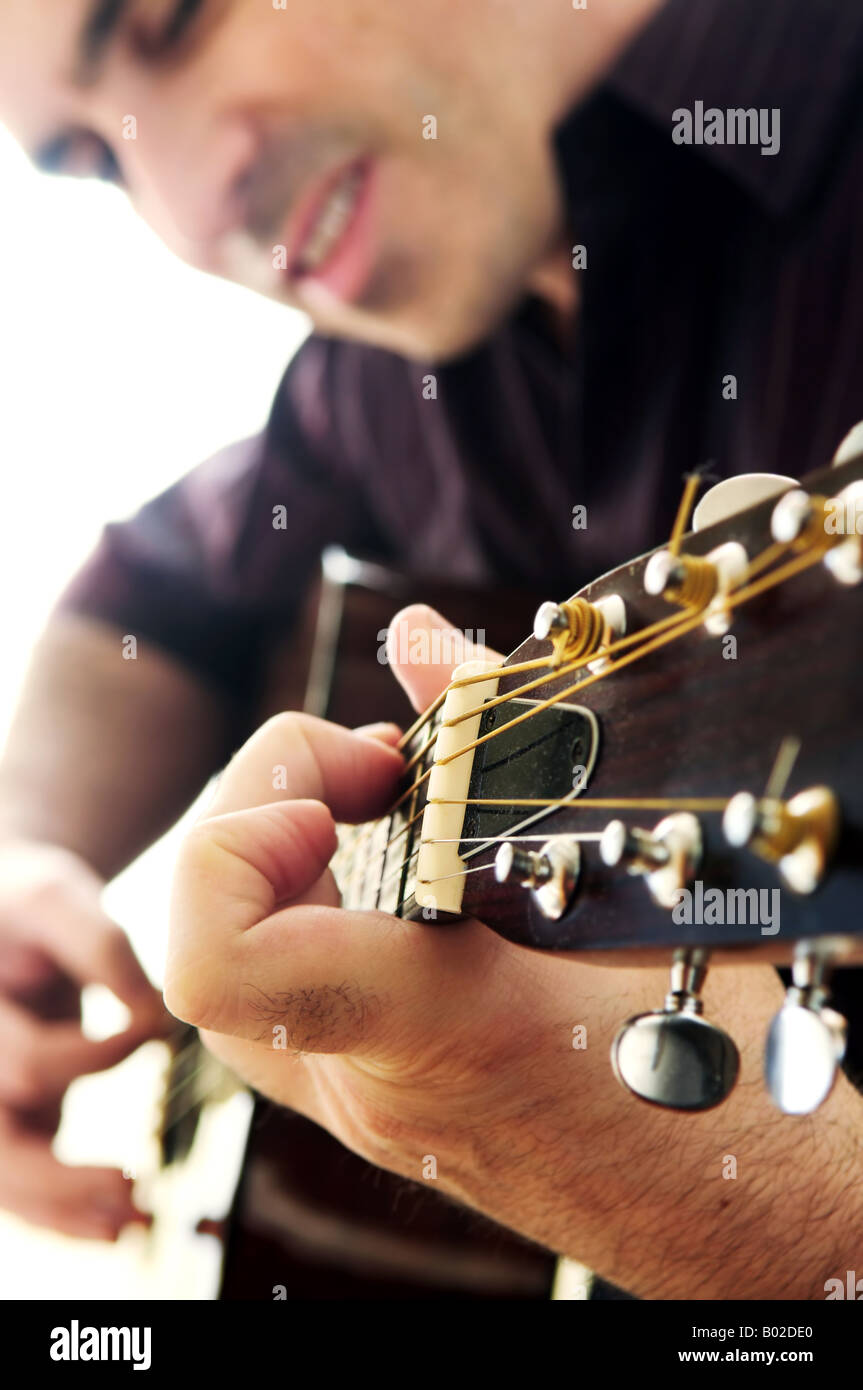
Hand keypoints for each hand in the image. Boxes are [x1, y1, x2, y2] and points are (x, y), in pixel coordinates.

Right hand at [0, 839, 168, 1238]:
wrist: (3, 915)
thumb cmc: (27, 902)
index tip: (153, 1028)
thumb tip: (153, 1013)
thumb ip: (101, 948)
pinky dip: (61, 1212)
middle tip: (131, 1186)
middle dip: (59, 1180)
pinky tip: (116, 1225)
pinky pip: (19, 1184)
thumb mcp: (58, 899)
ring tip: (134, 1219)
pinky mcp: (7, 1119)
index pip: (26, 1063)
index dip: (94, 1055)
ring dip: (65, 1210)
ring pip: (4, 1182)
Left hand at [166, 607, 861, 1298]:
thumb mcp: (643, 893)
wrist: (746, 1223)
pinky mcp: (376, 1089)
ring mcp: (360, 1096)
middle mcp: (367, 1081)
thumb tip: (419, 634)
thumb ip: (516, 753)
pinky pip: (283, 976)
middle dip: (265, 798)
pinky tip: (406, 852)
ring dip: (284, 836)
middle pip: (192, 930)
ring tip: (392, 793)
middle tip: (380, 763)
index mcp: (437, 1035)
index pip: (216, 966)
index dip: (235, 845)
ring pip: (225, 955)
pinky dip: (316, 884)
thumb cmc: (728, 1077)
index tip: (355, 782)